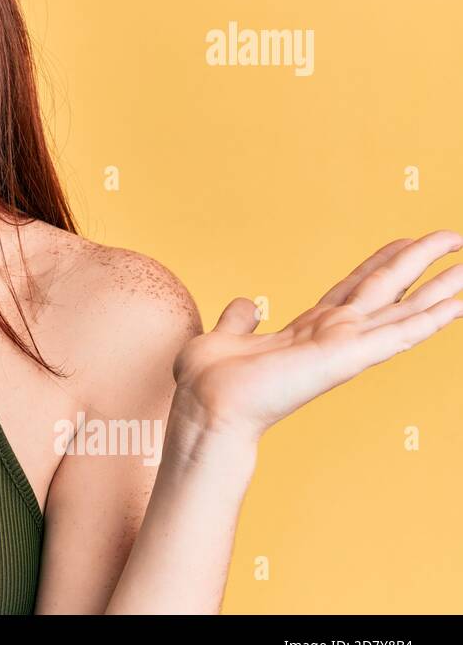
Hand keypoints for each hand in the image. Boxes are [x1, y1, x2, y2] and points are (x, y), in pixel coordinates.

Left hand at [172, 229, 462, 442]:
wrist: (208, 407)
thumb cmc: (211, 382)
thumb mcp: (225, 337)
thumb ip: (239, 320)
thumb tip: (246, 305)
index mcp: (309, 328)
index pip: (355, 287)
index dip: (381, 262)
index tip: (405, 240)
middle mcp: (333, 335)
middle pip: (387, 287)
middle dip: (420, 260)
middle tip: (455, 237)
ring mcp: (344, 346)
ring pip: (403, 308)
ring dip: (439, 288)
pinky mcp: (348, 357)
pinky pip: (400, 334)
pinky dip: (432, 319)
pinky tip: (459, 303)